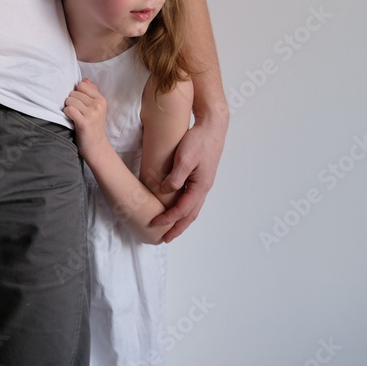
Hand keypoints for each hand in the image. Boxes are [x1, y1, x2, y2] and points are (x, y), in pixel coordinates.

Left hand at [63, 79, 108, 157]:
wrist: (96, 147)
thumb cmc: (93, 126)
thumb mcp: (96, 108)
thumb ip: (91, 92)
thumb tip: (84, 79)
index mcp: (101, 99)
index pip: (81, 85)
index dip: (76, 93)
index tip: (79, 104)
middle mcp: (98, 105)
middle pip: (73, 93)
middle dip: (71, 102)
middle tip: (76, 112)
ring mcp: (92, 114)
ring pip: (69, 101)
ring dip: (68, 108)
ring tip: (74, 116)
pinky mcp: (84, 122)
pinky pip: (69, 110)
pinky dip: (66, 114)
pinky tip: (71, 119)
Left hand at [151, 113, 226, 242]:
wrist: (212, 126)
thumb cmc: (199, 140)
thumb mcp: (185, 158)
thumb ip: (175, 177)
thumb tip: (165, 191)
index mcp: (200, 186)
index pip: (182, 210)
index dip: (168, 219)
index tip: (154, 224)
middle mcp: (203, 188)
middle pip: (190, 215)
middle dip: (177, 228)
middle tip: (165, 239)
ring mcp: (203, 182)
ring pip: (192, 208)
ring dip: (181, 220)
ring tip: (171, 228)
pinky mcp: (200, 176)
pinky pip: (192, 198)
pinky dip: (184, 208)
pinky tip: (177, 207)